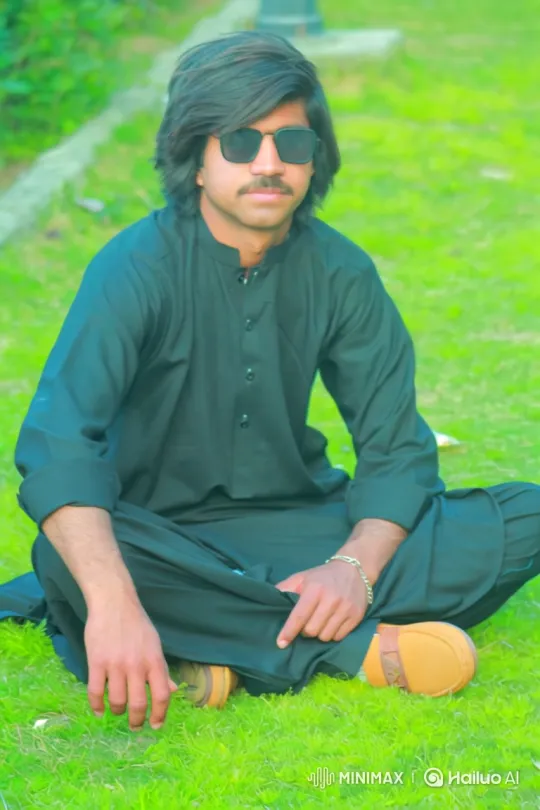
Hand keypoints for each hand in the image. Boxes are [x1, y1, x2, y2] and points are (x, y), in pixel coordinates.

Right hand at [84, 599, 177, 731]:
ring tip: (117, 711)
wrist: (114, 603)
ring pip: (117, 701)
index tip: (156, 725)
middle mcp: (137, 665)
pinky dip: (97, 706)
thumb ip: (161, 669)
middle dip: (137, 720)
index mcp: (154, 660)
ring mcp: (116, 664)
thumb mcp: (154, 645)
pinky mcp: (96, 662)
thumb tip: (172, 690)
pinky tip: (99, 710)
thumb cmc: (137, 624)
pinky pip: (95, 692)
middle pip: (139, 703)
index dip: (160, 714)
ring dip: (118, 712)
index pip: (162, 695)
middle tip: (135, 725)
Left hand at [274, 560, 368, 648]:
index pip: (299, 616)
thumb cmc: (322, 576)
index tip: (281, 643)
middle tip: (306, 623)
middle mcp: (331, 599)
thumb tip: (267, 600)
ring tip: (320, 622)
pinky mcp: (356, 616)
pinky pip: (339, 637)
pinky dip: (332, 634)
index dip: (288, 631)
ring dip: (319, 633)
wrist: (354, 569)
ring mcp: (345, 609)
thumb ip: (285, 589)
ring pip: (325, 636)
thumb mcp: (301, 577)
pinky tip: (331, 623)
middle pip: (311, 630)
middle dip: (305, 631)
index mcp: (315, 590)